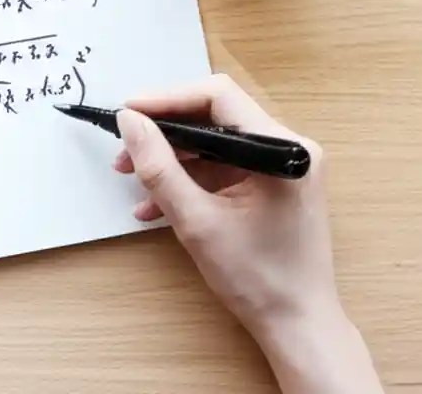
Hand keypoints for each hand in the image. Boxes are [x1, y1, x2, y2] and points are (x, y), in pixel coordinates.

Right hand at [114, 74, 381, 393]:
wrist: (297, 325)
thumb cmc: (259, 279)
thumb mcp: (197, 221)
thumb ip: (159, 168)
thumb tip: (130, 122)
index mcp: (282, 148)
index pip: (217, 96)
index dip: (168, 99)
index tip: (129, 112)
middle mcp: (288, 148)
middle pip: (215, 117)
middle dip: (165, 132)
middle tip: (125, 149)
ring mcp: (282, 167)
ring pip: (215, 144)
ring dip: (172, 158)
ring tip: (132, 176)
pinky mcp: (273, 186)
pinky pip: (224, 168)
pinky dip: (191, 179)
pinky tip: (156, 204)